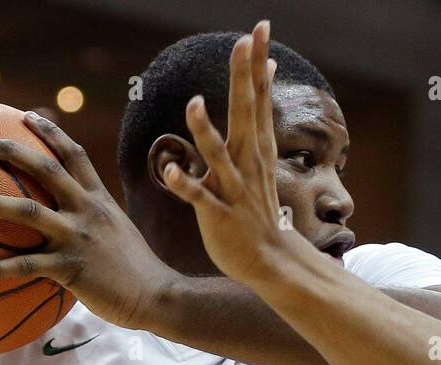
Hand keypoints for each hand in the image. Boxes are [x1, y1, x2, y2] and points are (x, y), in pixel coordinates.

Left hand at [0, 112, 176, 330]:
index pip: (74, 154)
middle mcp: (87, 211)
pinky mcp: (70, 268)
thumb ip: (96, 221)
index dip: (50, 132)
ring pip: (27, 211)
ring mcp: (78, 237)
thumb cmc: (138, 272)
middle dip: (10, 151)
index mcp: (99, 200)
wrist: (158, 296)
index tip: (26, 115)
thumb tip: (71, 223)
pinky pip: (26, 266)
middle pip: (45, 168)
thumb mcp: (119, 234)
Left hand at [162, 21, 312, 286]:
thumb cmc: (258, 208)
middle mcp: (248, 163)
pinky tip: (169, 173)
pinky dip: (184, 186)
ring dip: (206, 131)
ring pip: (218, 156)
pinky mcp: (218, 215)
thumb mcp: (261, 158)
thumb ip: (258, 118)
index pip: (259, 98)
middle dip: (244, 78)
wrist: (271, 261)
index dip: (258, 63)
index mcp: (257, 148)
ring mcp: (234, 189)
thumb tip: (266, 75)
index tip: (262, 27)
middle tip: (245, 41)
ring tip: (193, 103)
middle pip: (246, 114)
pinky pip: (198, 198)